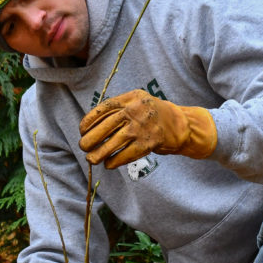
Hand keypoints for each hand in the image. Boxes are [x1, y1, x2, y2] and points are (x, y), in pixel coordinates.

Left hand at [79, 89, 217, 168]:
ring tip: (91, 159)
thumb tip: (90, 126)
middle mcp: (136, 110)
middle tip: (83, 147)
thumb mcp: (137, 101)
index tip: (81, 131)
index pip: (104, 108)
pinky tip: (109, 164)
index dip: (89, 121)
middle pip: (106, 126)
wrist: (180, 124)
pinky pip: (126, 154)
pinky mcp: (149, 143)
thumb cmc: (152, 115)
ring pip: (114, 142)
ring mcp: (143, 127)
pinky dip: (115, 161)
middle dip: (91, 139)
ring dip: (99, 153)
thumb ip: (118, 108)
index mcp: (131, 98)